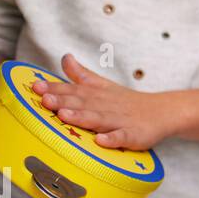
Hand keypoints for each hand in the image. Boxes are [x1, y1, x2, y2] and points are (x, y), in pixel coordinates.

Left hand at [30, 53, 175, 151]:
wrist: (162, 112)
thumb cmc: (128, 102)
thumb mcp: (103, 86)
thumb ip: (81, 74)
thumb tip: (65, 57)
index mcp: (97, 95)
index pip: (73, 90)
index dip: (54, 89)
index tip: (36, 87)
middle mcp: (105, 106)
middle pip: (82, 103)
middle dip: (63, 101)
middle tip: (44, 99)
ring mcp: (119, 121)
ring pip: (98, 119)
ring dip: (81, 117)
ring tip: (65, 116)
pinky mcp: (133, 135)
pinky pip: (122, 137)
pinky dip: (112, 139)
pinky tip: (101, 140)